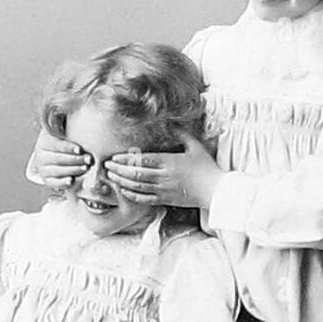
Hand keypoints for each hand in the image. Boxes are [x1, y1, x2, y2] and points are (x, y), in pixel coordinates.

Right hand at [31, 128, 90, 187]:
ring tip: (85, 168)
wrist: (54, 155)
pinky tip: (72, 181)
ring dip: (73, 170)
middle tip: (89, 159)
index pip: (56, 145)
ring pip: (58, 171)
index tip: (80, 149)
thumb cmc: (64, 141)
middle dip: (75, 159)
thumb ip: (64, 123)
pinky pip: (54, 183)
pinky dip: (63, 183)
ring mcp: (43, 169)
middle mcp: (41, 156)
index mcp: (44, 142)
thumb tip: (69, 111)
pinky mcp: (47, 180)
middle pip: (58, 158)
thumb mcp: (62, 130)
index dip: (68, 147)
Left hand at [105, 135, 222, 208]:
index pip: (142, 160)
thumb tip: (169, 121)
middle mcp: (164, 177)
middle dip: (119, 169)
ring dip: (122, 181)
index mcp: (169, 162)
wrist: (215, 191)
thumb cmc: (206, 167)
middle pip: (135, 173)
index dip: (126, 158)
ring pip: (137, 186)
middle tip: (106, 165)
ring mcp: (164, 190)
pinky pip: (145, 199)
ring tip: (110, 176)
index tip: (115, 156)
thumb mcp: (195, 146)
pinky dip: (132, 195)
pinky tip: (123, 191)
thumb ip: (180, 133)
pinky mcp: (166, 200)